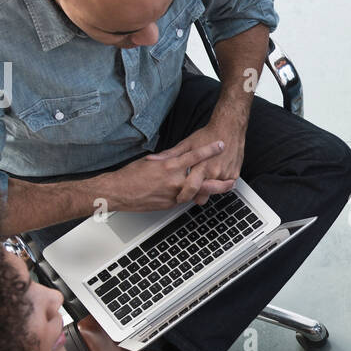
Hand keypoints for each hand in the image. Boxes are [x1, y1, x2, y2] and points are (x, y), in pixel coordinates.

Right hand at [100, 139, 228, 210]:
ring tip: (220, 188)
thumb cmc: (130, 175)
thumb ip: (167, 159)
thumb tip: (176, 157)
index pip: (194, 155)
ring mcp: (172, 195)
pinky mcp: (169, 205)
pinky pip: (184, 200)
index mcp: (169, 166)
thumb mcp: (151, 161)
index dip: (209, 150)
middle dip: (219, 182)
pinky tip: (198, 194)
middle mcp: (173, 181)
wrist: (118, 192)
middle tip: (231, 180)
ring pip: (196, 193)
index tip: (221, 144)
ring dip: (209, 191)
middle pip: (203, 182)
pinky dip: (191, 196)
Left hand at [151, 109, 246, 204]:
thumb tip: (153, 159)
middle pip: (203, 196)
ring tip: (204, 180)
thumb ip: (170, 155)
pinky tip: (215, 174)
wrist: (229, 127)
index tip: (179, 198)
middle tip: (191, 194)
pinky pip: (225, 185)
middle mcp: (214, 172)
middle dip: (196, 198)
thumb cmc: (208, 134)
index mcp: (201, 166)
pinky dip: (220, 182)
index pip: (190, 189)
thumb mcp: (187, 144)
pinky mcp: (234, 175)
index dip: (183, 196)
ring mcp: (226, 175)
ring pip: (214, 191)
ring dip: (208, 189)